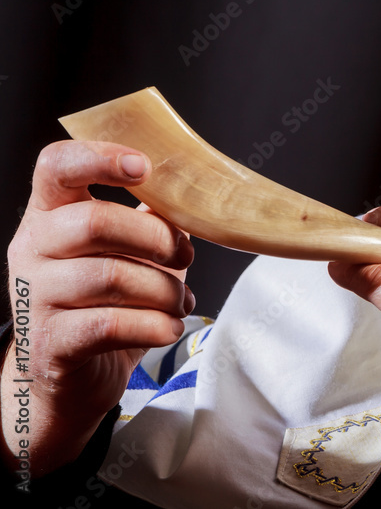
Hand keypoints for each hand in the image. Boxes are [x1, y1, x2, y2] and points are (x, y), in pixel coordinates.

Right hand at [1, 141, 194, 477]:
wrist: (72, 378)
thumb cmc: (107, 303)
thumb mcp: (127, 252)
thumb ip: (150, 217)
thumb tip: (195, 189)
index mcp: (50, 213)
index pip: (56, 166)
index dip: (99, 157)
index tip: (144, 167)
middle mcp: (32, 248)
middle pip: (95, 222)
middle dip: (158, 239)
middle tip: (184, 257)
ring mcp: (33, 296)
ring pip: (110, 277)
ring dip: (164, 290)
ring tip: (180, 301)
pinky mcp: (50, 342)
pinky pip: (110, 324)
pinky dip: (154, 326)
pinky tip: (167, 327)